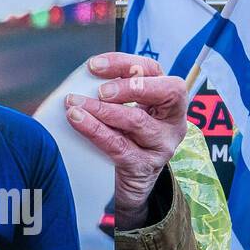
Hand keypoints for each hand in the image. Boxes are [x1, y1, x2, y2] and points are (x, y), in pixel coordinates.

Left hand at [65, 53, 187, 229]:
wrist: (133, 185)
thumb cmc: (129, 141)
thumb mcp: (127, 113)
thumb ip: (114, 95)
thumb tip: (81, 78)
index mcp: (169, 99)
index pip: (152, 70)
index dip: (124, 64)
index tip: (94, 66)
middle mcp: (173, 120)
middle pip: (165, 91)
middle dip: (129, 86)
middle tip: (100, 90)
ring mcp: (163, 144)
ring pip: (137, 120)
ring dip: (103, 110)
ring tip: (76, 105)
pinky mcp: (145, 165)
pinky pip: (119, 145)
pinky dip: (95, 131)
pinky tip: (78, 121)